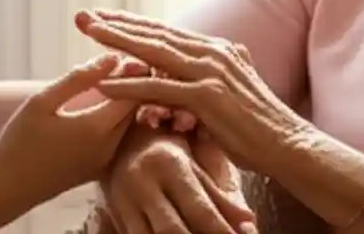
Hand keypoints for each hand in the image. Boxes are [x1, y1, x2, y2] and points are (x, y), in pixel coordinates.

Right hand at [0, 54, 138, 228]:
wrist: (5, 192)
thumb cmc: (18, 144)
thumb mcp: (42, 102)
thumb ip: (79, 79)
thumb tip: (112, 57)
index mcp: (98, 129)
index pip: (135, 93)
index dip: (135, 70)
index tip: (124, 52)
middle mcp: (110, 148)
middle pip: (137, 108)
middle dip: (133, 84)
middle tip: (120, 61)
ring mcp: (105, 161)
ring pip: (129, 123)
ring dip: (124, 100)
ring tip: (109, 78)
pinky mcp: (97, 169)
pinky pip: (118, 136)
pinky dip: (115, 117)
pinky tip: (99, 103)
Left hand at [77, 9, 312, 175]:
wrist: (286, 143)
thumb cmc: (257, 124)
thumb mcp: (235, 87)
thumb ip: (217, 71)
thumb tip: (215, 58)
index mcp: (215, 49)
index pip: (165, 31)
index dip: (131, 23)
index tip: (103, 17)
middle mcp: (211, 53)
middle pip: (153, 34)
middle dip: (115, 24)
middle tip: (83, 16)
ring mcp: (209, 72)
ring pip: (153, 53)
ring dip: (117, 43)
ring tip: (88, 36)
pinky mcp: (206, 97)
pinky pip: (159, 89)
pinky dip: (129, 86)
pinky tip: (105, 85)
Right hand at [99, 114, 255, 233]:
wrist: (119, 139)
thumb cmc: (165, 149)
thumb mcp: (194, 165)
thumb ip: (221, 196)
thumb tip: (249, 224)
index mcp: (168, 165)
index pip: (200, 209)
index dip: (222, 232)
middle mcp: (142, 183)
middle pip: (170, 231)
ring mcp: (123, 201)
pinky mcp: (114, 215)